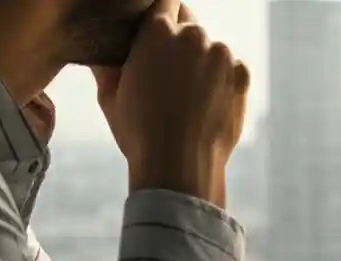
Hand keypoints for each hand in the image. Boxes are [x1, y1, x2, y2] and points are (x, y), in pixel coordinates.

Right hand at [92, 0, 249, 206]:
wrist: (180, 164)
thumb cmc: (139, 132)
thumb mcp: (110, 96)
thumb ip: (106, 65)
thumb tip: (98, 51)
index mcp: (157, 32)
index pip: (165, 3)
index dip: (162, 18)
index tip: (159, 36)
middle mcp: (193, 37)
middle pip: (190, 26)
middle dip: (182, 43)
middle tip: (171, 74)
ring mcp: (221, 56)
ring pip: (213, 50)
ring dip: (205, 63)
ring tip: (190, 97)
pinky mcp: (242, 77)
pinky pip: (234, 70)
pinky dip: (225, 81)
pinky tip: (209, 105)